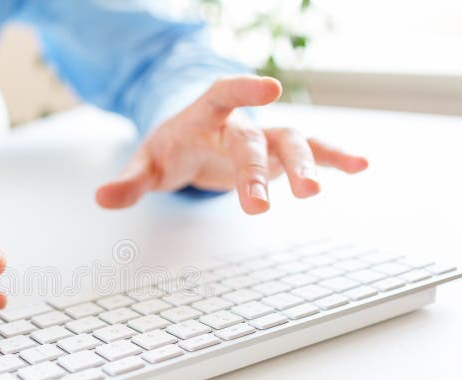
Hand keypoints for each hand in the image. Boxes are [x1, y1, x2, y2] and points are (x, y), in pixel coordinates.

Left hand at [96, 76, 368, 213]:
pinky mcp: (279, 155)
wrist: (192, 142)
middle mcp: (238, 124)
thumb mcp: (146, 165)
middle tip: (257, 208)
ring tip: (314, 192)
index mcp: (202, 118)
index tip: (270, 89)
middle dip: (256, 172)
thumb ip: (128, 181)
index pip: (222, 96)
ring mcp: (263, 137)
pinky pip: (312, 151)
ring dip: (306, 164)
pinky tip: (361, 167)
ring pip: (290, 142)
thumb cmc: (170, 150)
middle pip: (252, 141)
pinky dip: (335, 157)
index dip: (244, 90)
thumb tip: (101, 198)